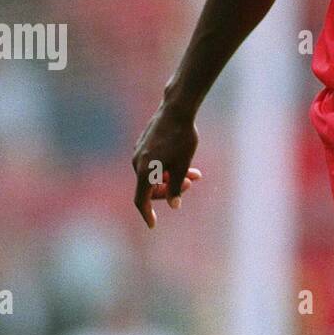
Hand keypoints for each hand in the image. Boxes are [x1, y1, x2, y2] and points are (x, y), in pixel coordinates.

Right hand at [132, 104, 200, 229]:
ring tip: (196, 173)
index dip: (147, 214)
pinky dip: (168, 167)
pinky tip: (185, 161)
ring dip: (173, 177)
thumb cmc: (181, 138)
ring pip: (155, 174)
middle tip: (192, 183)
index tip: (152, 225)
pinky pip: (154, 163)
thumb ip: (177, 187)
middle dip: (171, 189)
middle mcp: (137, 162)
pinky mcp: (144, 144)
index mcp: (144, 171)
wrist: (176, 109)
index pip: (141, 200)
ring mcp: (139, 152)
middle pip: (151, 187)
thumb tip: (174, 205)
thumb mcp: (183, 165)